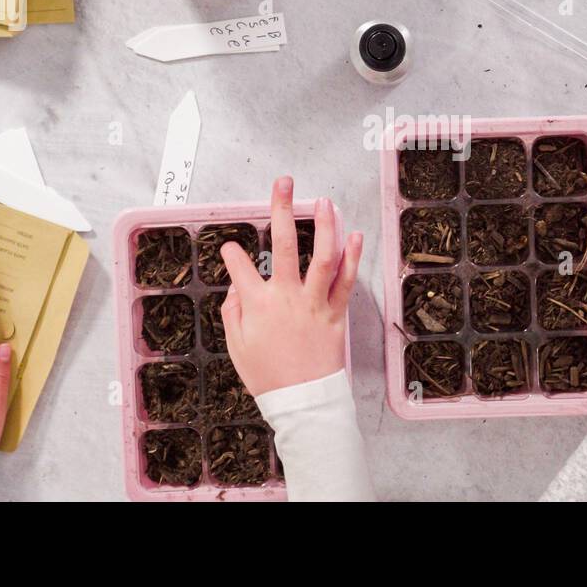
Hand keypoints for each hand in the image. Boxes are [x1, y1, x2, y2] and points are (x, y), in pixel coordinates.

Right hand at [219, 177, 362, 395]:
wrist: (302, 402)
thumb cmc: (268, 376)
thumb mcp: (236, 346)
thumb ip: (232, 312)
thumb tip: (235, 286)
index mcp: (257, 304)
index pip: (239, 266)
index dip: (231, 253)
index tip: (230, 248)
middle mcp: (286, 297)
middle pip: (283, 245)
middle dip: (282, 209)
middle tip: (284, 183)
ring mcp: (314, 303)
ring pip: (322, 256)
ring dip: (323, 225)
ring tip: (324, 202)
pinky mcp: (336, 313)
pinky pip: (346, 281)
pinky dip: (352, 256)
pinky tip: (355, 234)